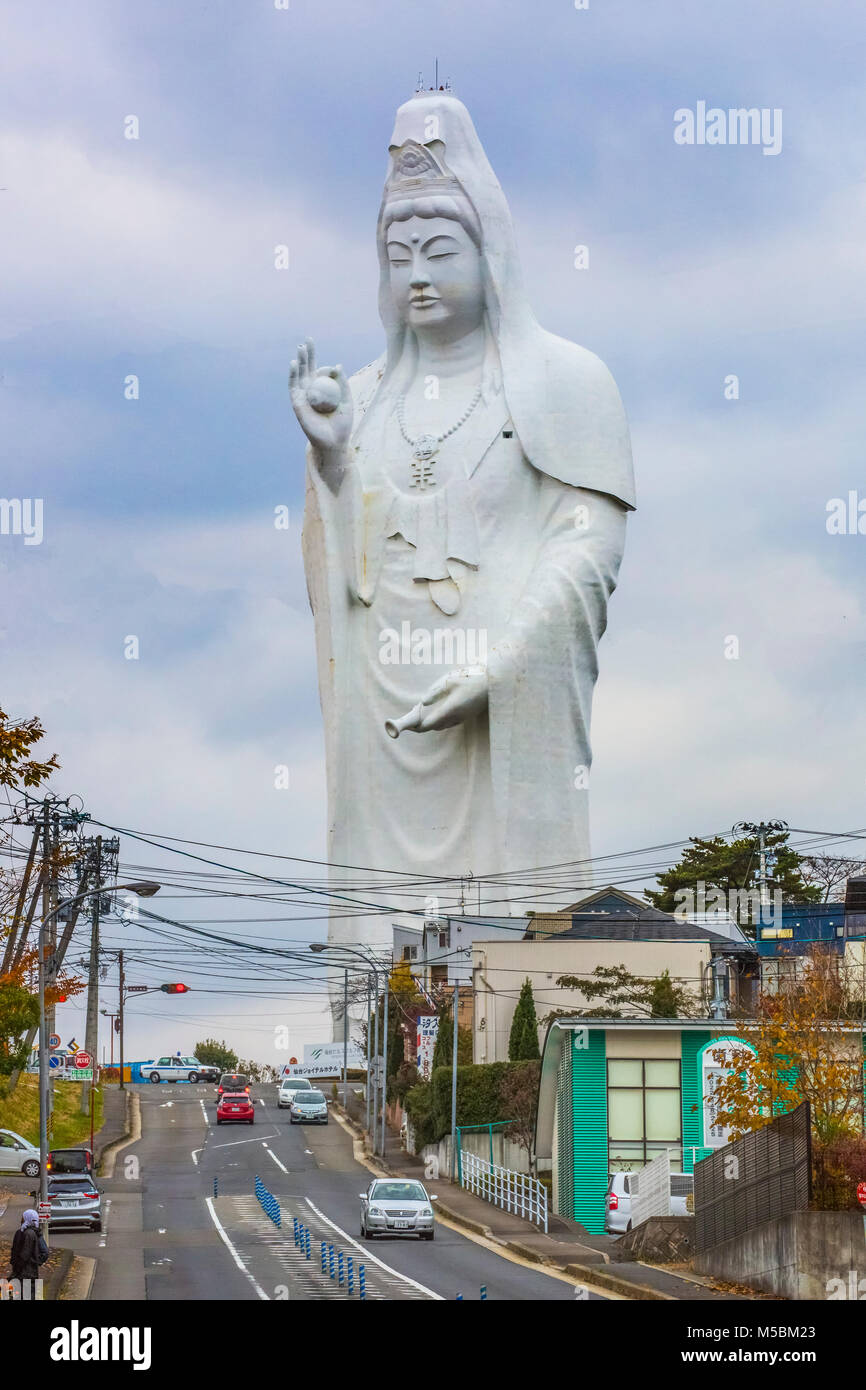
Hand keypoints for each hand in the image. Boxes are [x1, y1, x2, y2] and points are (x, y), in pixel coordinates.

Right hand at [289, 337, 353, 455]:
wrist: (334, 442)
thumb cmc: (343, 424)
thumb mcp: (347, 401)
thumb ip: (343, 383)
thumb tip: (338, 365)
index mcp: (325, 390)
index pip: (322, 372)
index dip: (326, 366)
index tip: (334, 369)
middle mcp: (312, 391)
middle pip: (308, 369)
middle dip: (308, 354)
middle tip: (308, 339)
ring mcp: (304, 396)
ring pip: (300, 375)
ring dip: (300, 360)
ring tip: (301, 347)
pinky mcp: (297, 403)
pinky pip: (294, 387)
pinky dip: (293, 375)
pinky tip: (294, 363)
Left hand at [414, 667, 488, 731]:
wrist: (491, 686)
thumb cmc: (470, 680)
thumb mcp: (450, 682)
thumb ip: (435, 693)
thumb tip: (422, 703)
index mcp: (450, 709)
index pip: (430, 723)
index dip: (418, 726)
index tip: (409, 725)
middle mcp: (456, 717)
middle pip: (435, 727)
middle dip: (422, 725)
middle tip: (412, 721)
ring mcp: (462, 718)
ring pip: (442, 726)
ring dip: (432, 723)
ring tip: (421, 717)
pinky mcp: (466, 717)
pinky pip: (450, 723)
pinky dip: (440, 721)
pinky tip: (437, 714)